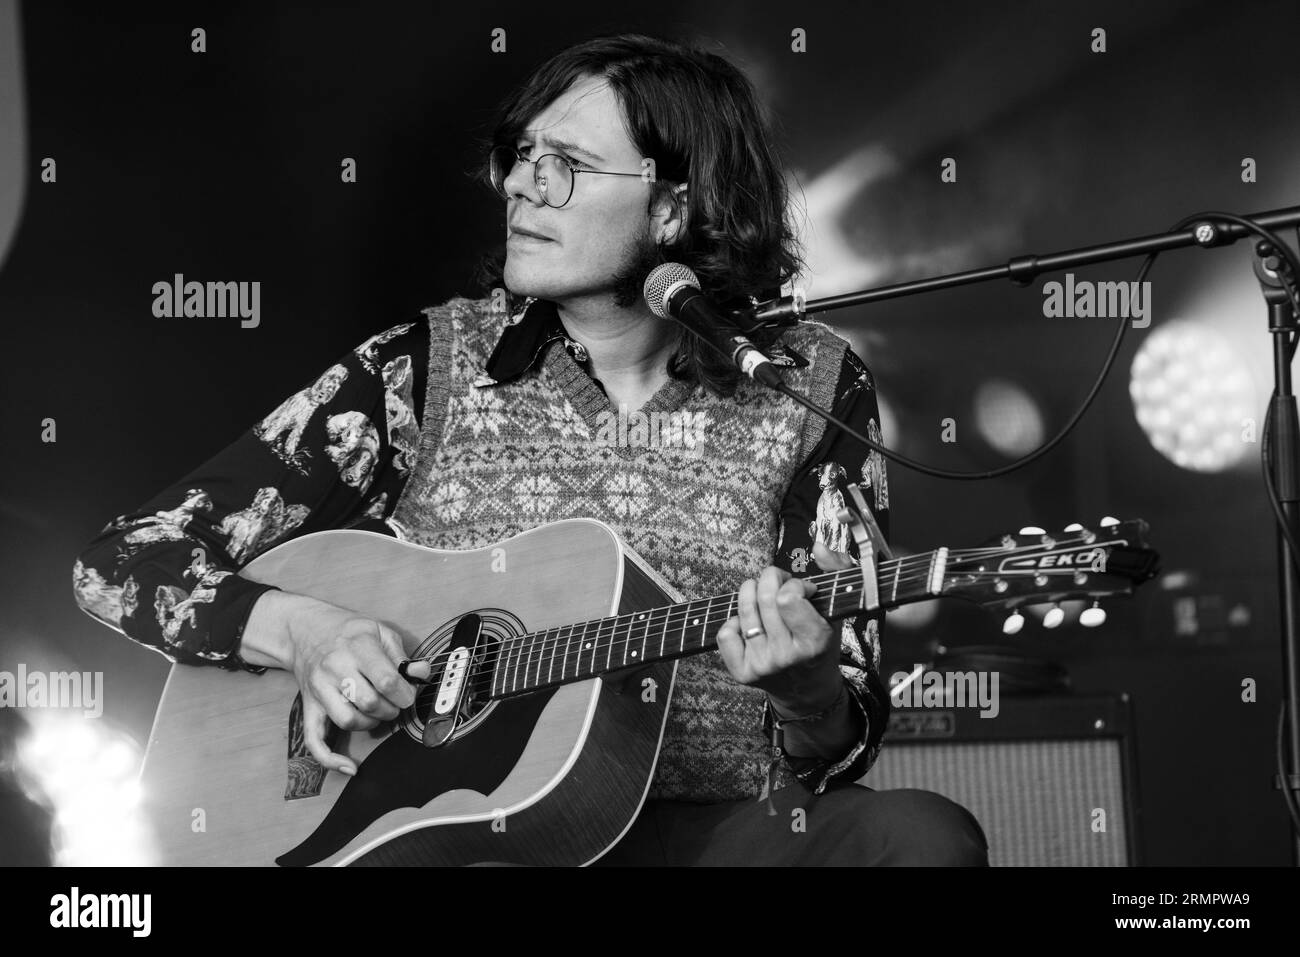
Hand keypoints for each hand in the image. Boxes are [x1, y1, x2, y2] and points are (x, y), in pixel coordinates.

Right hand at [277, 594, 429, 775]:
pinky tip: (350, 767)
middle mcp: (335, 669)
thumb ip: (403, 655)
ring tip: (378, 713)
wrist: (306, 631)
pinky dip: (331, 759)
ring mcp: (319, 690)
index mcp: (356, 647)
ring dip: (371, 724)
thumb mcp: (379, 631)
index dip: (405, 694)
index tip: (408, 695)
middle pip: (369, 703)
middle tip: (395, 703)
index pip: (386, 681)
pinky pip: (314, 740)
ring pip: (348, 720)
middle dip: (391, 709)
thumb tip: (422, 674)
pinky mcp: (309, 707)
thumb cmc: (348, 632)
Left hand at [716, 541, 856, 713]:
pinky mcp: (743, 673)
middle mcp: (787, 656)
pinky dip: (735, 621)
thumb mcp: (838, 606)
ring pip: (743, 611)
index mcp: (815, 641)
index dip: (794, 584)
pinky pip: (725, 633)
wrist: (808, 689)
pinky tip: (750, 624)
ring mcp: (763, 666)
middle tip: (780, 584)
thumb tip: (819, 547)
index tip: (803, 589)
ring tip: (763, 597)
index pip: (787, 599)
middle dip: (771, 579)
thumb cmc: (823, 641)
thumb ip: (837, 568)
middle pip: (764, 598)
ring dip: (751, 592)